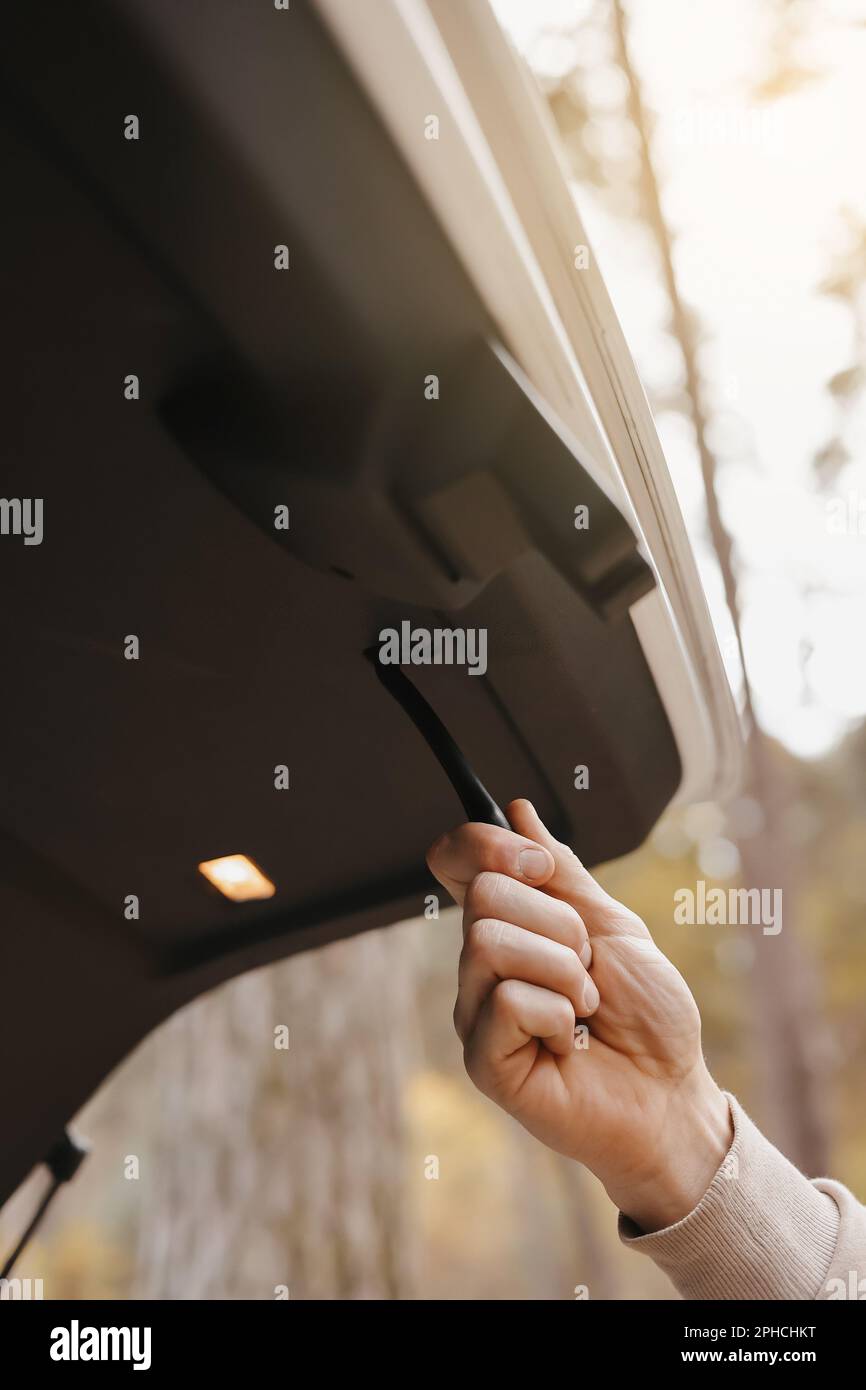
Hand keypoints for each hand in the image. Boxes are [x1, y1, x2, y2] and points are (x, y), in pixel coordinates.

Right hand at [426, 799, 732, 1231]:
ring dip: (562, 970)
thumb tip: (518, 811)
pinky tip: (569, 1041)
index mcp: (507, 926)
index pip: (455, 858)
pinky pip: (508, 1000)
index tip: (543, 868)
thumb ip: (562, 872)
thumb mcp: (612, 925)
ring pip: (489, 942)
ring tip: (583, 1008)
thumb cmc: (648, 1015)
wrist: (672, 1091)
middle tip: (587, 970)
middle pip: (484, 894)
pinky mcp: (482, 1060)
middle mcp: (480, 966)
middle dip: (559, 924)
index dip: (488, 844)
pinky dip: (558, 1014)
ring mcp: (476, 1012)